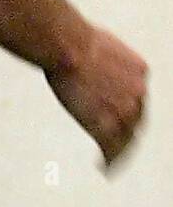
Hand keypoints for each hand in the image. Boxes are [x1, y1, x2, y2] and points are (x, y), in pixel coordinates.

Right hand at [45, 26, 147, 165]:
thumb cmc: (74, 39)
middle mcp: (138, 95)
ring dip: (119, 149)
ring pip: (126, 138)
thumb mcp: (101, 44)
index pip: (136, 97)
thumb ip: (106, 62)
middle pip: (136, 121)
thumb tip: (94, 64)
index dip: (127, 108)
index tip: (119, 115)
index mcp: (140, 73)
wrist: (66, 46)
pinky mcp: (105, 126)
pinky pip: (111, 149)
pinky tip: (104, 166)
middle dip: (125, 131)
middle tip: (118, 145)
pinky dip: (109, 160)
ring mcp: (123, 112)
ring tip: (111, 162)